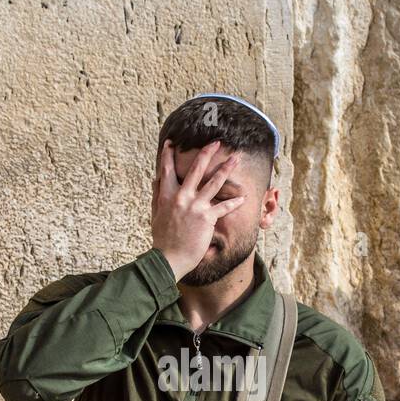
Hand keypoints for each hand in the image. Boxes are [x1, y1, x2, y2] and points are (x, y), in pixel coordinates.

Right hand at [150, 140, 245, 279]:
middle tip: (216, 142)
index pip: (166, 170)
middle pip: (196, 169)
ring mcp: (195, 206)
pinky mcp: (207, 217)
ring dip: (226, 168)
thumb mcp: (156, 214)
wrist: (169, 258)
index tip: (171, 142)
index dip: (168, 155)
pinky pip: (224, 207)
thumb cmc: (162, 239)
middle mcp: (181, 197)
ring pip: (214, 182)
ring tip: (236, 159)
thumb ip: (157, 195)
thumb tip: (156, 179)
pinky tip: (243, 197)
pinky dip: (234, 203)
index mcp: (166, 195)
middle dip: (207, 153)